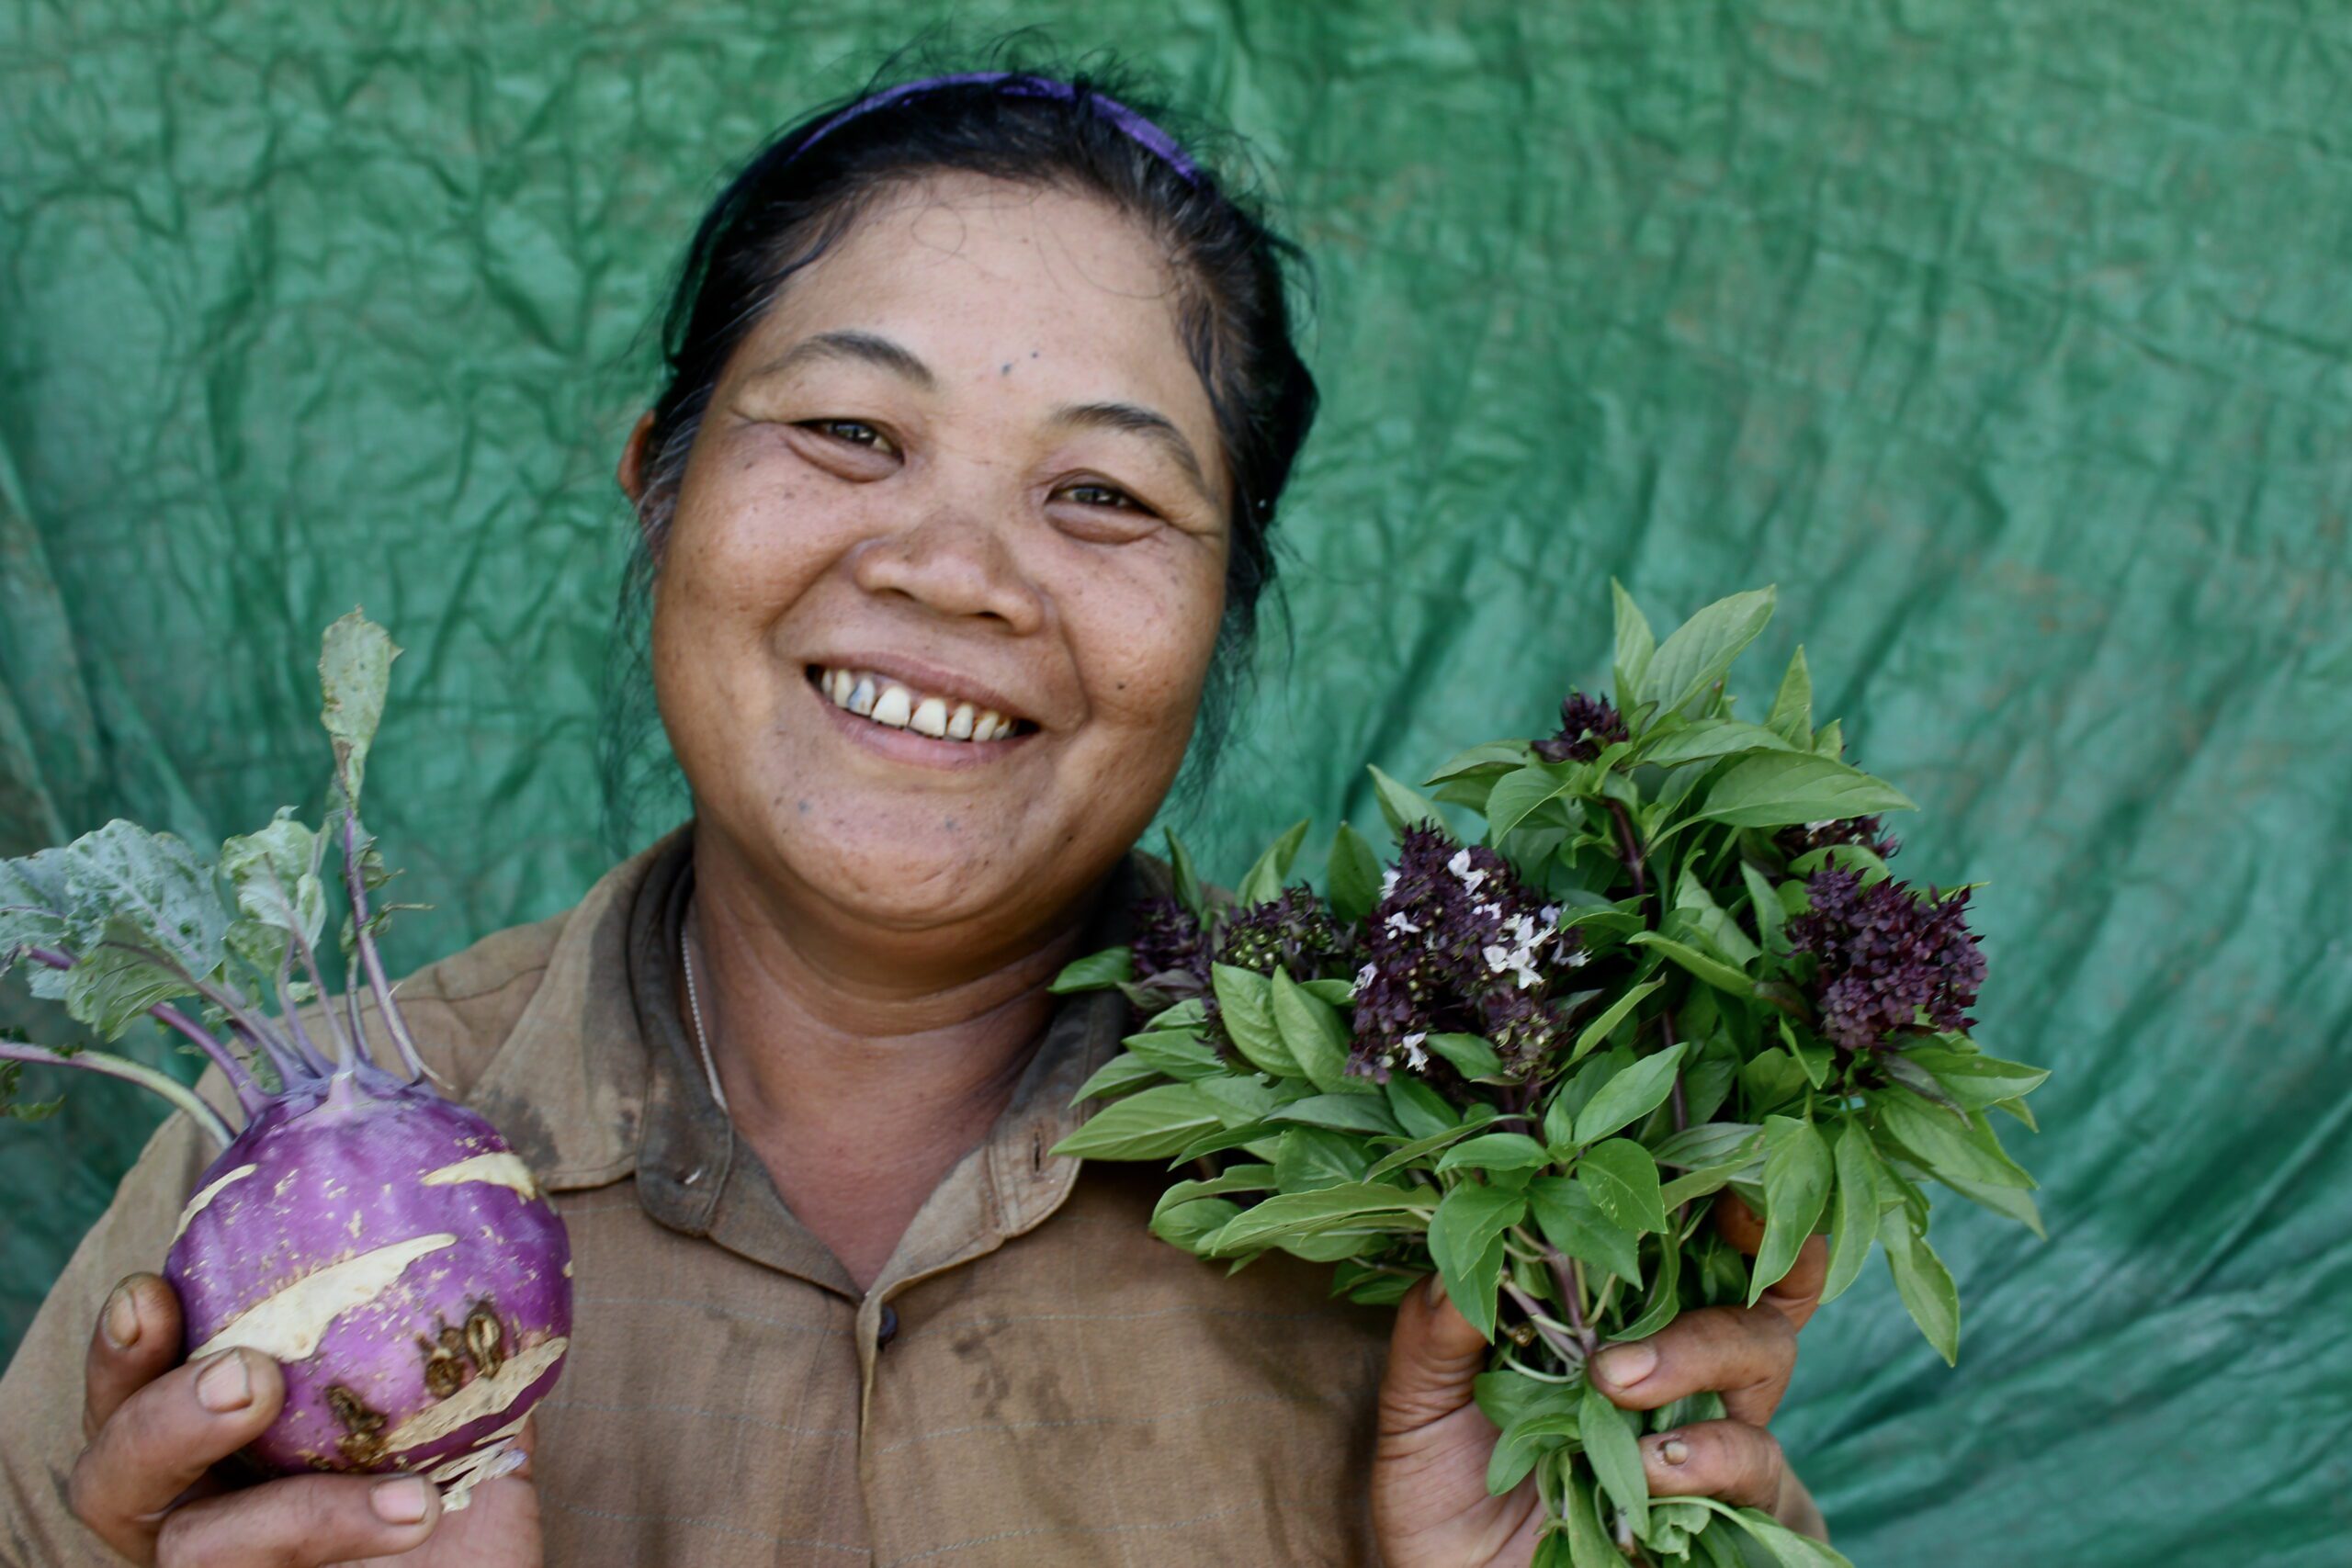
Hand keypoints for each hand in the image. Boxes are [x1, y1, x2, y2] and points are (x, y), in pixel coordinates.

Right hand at [67, 1272, 543, 1566]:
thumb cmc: (460, 1493)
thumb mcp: (460, 1407)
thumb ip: (444, 1338)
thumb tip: (474, 1230)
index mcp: (210, 1443)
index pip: (131, 1392)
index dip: (122, 1348)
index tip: (152, 1290)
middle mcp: (196, 1512)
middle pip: (114, 1475)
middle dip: (162, 1418)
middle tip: (248, 1375)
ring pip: (193, 1551)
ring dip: (287, 1509)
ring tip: (401, 1486)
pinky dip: (347, 1534)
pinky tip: (423, 1507)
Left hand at [1372, 1202, 1827, 1565]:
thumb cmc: (1450, 1502)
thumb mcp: (1418, 1410)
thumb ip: (1433, 1328)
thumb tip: (1461, 1233)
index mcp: (1615, 1317)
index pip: (1685, 1232)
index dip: (1707, 1181)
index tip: (1687, 1149)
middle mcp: (1680, 1363)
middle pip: (1751, 1265)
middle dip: (1745, 1236)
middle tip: (1694, 1225)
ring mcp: (1714, 1430)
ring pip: (1763, 1348)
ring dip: (1698, 1343)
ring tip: (1616, 1380)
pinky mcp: (1737, 1508)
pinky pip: (1758, 1459)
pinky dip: (1709, 1450)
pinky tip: (1654, 1461)